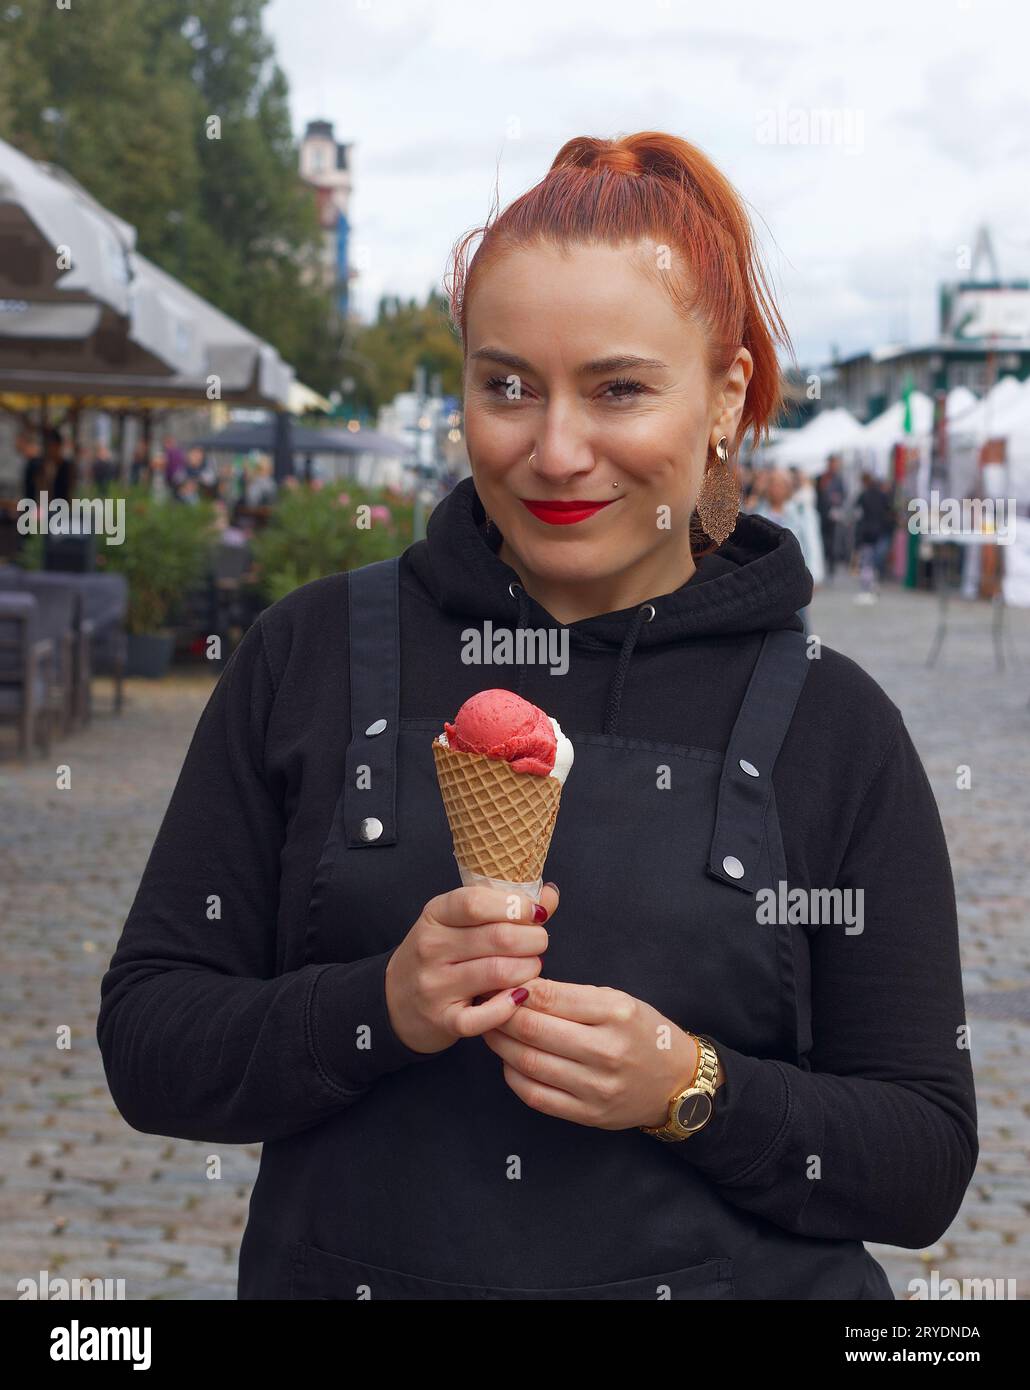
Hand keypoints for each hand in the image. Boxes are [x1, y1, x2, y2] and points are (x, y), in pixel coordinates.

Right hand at [384, 883, 559, 1054]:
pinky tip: (519, 997)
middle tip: (539, 942)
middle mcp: (430, 947)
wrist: (394, 1000)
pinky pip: (486, 1016)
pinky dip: (510, 1006)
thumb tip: (550, 894)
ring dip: (529, 969)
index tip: (536, 912)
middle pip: (498, 937)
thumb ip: (504, 908)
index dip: (515, 905)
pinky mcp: (443, 1020)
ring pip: (498, 972)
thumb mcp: (459, 923)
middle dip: (533, 938)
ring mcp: (435, 986)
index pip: (476, 902)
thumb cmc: (438, 955)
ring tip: (531, 966)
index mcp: (435, 915)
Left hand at [481, 978, 707, 1130]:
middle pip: (533, 1030)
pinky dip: (513, 1076)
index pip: (548, 997)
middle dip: (500, 1015)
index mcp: (615, 1014)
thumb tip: (519, 989)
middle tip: (485, 1005)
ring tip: (491, 1030)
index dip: (514, 989)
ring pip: (529, 1063)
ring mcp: (596, 1087)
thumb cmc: (642, 1033)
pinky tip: (509, 1060)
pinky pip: (535, 1096)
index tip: (498, 983)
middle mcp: (606, 1051)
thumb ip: (570, 996)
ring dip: (500, 1044)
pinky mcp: (588, 1115)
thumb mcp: (616, 1001)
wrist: (675, 1083)